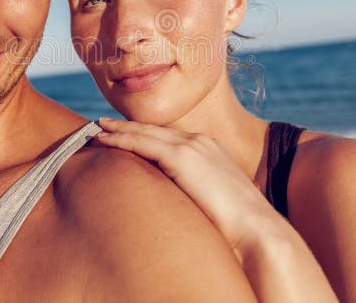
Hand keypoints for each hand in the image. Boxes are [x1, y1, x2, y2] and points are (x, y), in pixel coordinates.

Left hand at [96, 117, 337, 302]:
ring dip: (118, 131)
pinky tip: (104, 141)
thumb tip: (177, 199)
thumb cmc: (239, 225)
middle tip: (103, 125)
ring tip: (97, 130)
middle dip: (127, 127)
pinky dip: (121, 140)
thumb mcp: (214, 199)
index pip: (168, 137)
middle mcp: (201, 141)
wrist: (257, 230)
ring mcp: (192, 147)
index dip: (144, 134)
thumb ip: (194, 190)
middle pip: (154, 130)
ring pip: (145, 133)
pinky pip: (143, 144)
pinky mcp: (183, 157)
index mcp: (210, 149)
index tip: (124, 134)